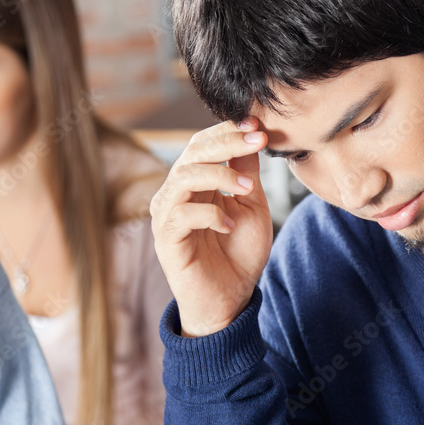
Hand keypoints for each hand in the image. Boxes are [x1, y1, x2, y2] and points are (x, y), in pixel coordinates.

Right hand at [150, 116, 273, 336]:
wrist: (232, 299)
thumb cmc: (238, 254)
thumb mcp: (251, 205)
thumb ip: (246, 172)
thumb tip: (252, 133)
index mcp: (195, 182)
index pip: (203, 143)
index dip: (228, 130)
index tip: (258, 125)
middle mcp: (176, 193)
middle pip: (193, 152)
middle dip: (227, 142)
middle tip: (257, 141)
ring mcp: (168, 215)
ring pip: (184, 176)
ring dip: (220, 175)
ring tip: (247, 188)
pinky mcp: (166, 239)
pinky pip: (182, 214)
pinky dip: (210, 214)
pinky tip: (230, 225)